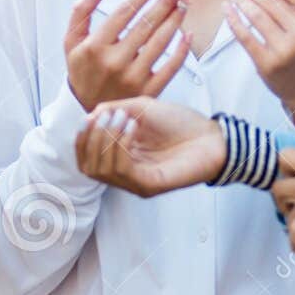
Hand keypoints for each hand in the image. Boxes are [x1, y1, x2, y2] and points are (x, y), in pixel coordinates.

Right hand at [65, 0, 191, 110]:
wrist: (86, 111)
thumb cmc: (82, 71)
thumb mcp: (71, 41)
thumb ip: (82, 10)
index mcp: (96, 46)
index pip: (125, 11)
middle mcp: (115, 61)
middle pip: (146, 24)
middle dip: (166, 0)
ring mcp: (133, 78)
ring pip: (161, 42)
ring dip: (175, 20)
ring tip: (184, 4)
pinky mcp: (148, 92)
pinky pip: (171, 68)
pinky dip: (182, 50)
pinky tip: (188, 34)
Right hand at [74, 97, 224, 196]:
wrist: (213, 136)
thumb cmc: (181, 124)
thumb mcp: (142, 108)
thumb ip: (114, 110)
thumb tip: (89, 116)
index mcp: (120, 157)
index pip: (85, 159)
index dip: (81, 139)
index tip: (88, 118)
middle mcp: (125, 174)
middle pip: (89, 167)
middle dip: (93, 138)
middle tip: (108, 116)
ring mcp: (137, 182)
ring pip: (104, 170)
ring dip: (107, 139)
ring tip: (124, 118)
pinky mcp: (150, 185)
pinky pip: (124, 170)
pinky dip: (122, 145)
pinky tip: (132, 127)